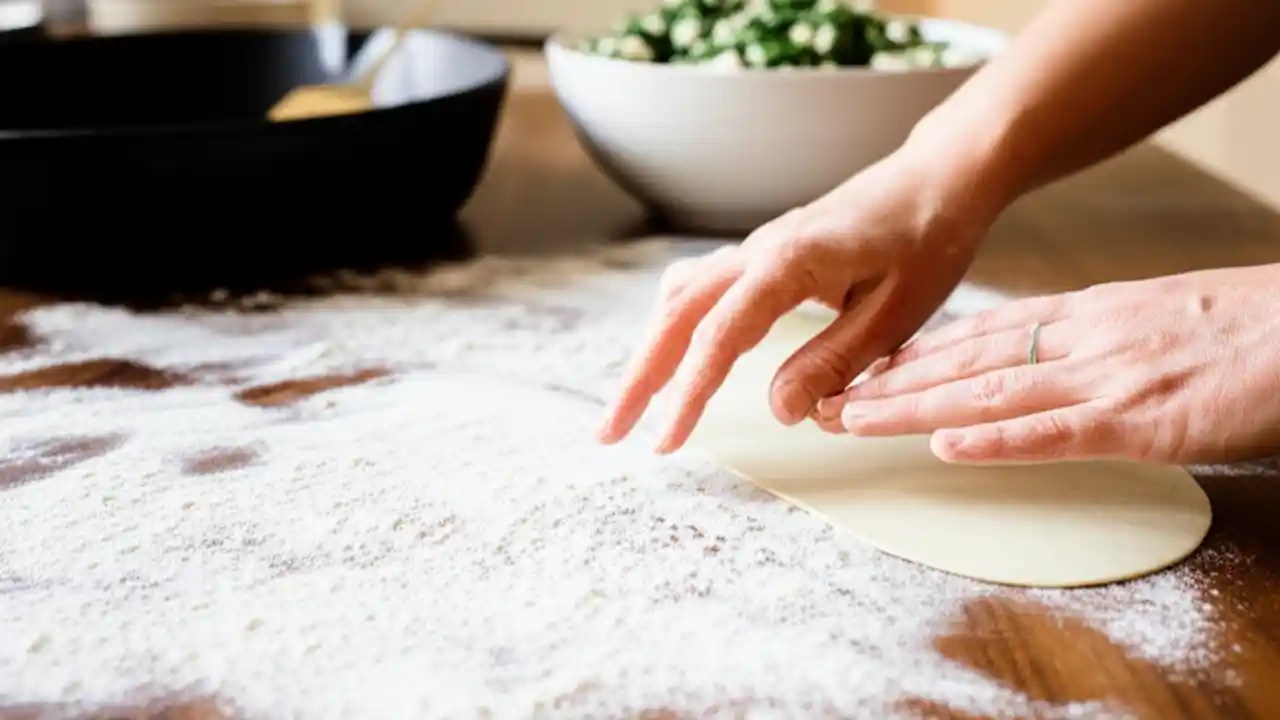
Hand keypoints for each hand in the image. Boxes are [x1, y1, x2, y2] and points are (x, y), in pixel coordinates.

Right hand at [598, 145, 1003, 453]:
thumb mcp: (896, 313)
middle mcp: (757, 252)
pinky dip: (674, 325)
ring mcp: (755, 249)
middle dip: (639, 378)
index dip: (688, 392)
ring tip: (632, 404)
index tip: (669, 440)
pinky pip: (699, 288)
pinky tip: (671, 351)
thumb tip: (781, 409)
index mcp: (787, 264)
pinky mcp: (763, 255)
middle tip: (610, 433)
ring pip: (679, 300)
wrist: (936, 178)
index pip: (719, 336)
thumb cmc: (926, 239)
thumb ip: (835, 361)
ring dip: (650, 352)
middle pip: (675, 316)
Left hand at [818, 265, 1279, 464]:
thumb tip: (1058, 354)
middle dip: (890, 382)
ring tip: (853, 420)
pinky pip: (1057, 432)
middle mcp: (1085, 338)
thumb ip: (1103, 336)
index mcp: (1090, 314)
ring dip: (913, 409)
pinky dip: (998, 441)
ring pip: (989, 393)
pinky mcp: (1144, 420)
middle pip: (967, 361)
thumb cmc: (1252, 326)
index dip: (918, 352)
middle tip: (829, 398)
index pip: (983, 333)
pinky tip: (947, 446)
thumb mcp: (1162, 316)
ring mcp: (1109, 377)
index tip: (869, 366)